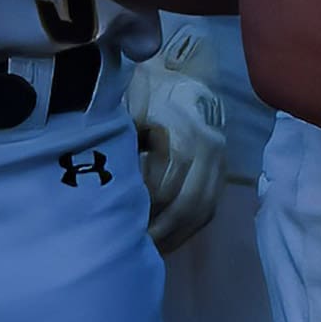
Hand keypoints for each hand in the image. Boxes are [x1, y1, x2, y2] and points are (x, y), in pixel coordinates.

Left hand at [130, 27, 231, 251]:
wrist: (182, 69)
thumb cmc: (145, 88)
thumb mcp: (125, 109)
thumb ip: (116, 145)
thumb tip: (97, 190)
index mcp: (183, 133)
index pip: (164, 189)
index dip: (140, 213)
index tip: (113, 231)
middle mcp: (209, 147)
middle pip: (189, 205)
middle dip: (159, 233)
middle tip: (129, 252)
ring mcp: (220, 157)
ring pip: (203, 209)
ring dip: (176, 234)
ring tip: (147, 252)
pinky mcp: (222, 166)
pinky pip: (210, 205)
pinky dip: (189, 227)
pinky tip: (167, 238)